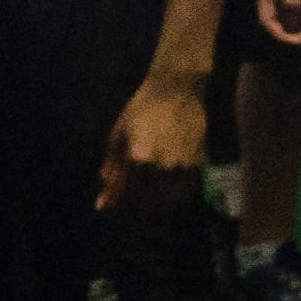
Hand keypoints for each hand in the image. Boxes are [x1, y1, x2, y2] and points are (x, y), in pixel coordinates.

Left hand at [98, 67, 207, 213]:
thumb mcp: (117, 138)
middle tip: (127, 206)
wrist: (178, 90)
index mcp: (138, 160)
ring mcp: (183, 169)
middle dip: (133, 210)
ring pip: (166, 205)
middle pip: (145, 206)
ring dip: (153, 207)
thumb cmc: (142, 110)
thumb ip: (110, 174)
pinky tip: (164, 190)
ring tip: (145, 200)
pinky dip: (172, 198)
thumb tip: (103, 205)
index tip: (112, 207)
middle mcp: (162, 168)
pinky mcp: (198, 167)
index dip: (117, 207)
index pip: (124, 200)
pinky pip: (183, 195)